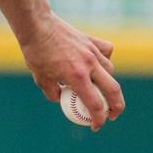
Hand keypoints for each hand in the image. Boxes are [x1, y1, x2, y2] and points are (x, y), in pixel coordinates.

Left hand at [22, 13, 123, 130]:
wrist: (37, 25)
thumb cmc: (36, 52)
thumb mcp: (40, 79)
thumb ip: (52, 92)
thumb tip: (60, 98)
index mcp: (77, 77)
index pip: (95, 105)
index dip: (98, 120)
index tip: (96, 126)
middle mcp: (89, 65)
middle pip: (113, 90)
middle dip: (116, 107)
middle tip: (112, 115)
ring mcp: (93, 51)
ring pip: (110, 71)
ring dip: (108, 82)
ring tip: (98, 88)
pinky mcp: (92, 41)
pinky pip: (106, 51)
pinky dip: (105, 59)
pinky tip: (97, 63)